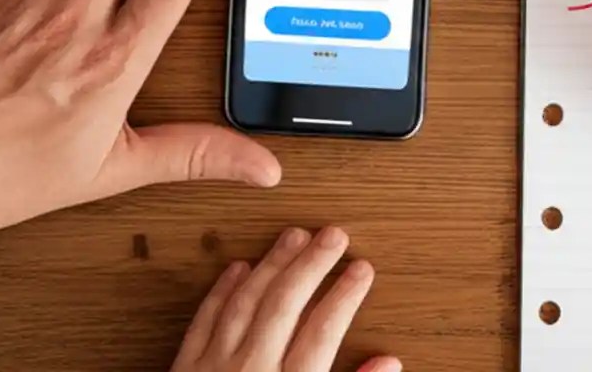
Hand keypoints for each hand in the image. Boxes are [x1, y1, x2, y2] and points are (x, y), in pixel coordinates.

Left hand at [172, 227, 399, 371]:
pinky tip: (236, 267)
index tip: (363, 268)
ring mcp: (212, 371)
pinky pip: (203, 323)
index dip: (345, 295)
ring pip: (244, 304)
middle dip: (312, 265)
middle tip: (334, 234)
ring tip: (292, 236)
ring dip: (270, 265)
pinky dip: (220, 293)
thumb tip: (389, 363)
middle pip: (284, 305)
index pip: (323, 331)